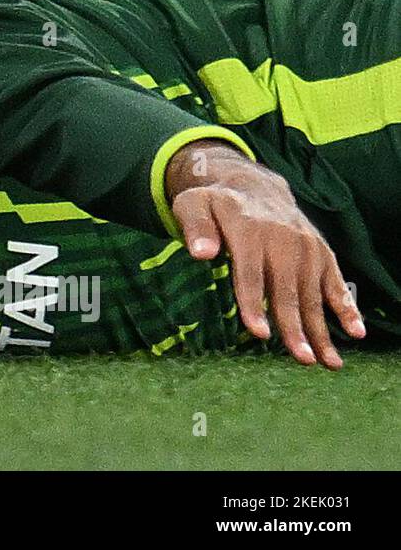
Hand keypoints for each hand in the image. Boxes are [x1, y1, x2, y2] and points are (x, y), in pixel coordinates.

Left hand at [166, 139, 365, 368]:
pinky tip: (356, 333)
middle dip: (294, 326)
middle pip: (286, 289)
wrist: (254, 186)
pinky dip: (347, 307)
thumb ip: (196, 228)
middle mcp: (282, 239)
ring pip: (313, 293)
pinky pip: (336, 282)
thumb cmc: (216, 203)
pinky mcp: (321, 253)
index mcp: (248, 229)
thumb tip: (200, 253)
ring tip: (328, 362)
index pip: (250, 272)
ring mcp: (306, 247)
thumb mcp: (194, 206)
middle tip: (301, 359)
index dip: (253, 303)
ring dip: (322, 328)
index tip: (259, 333)